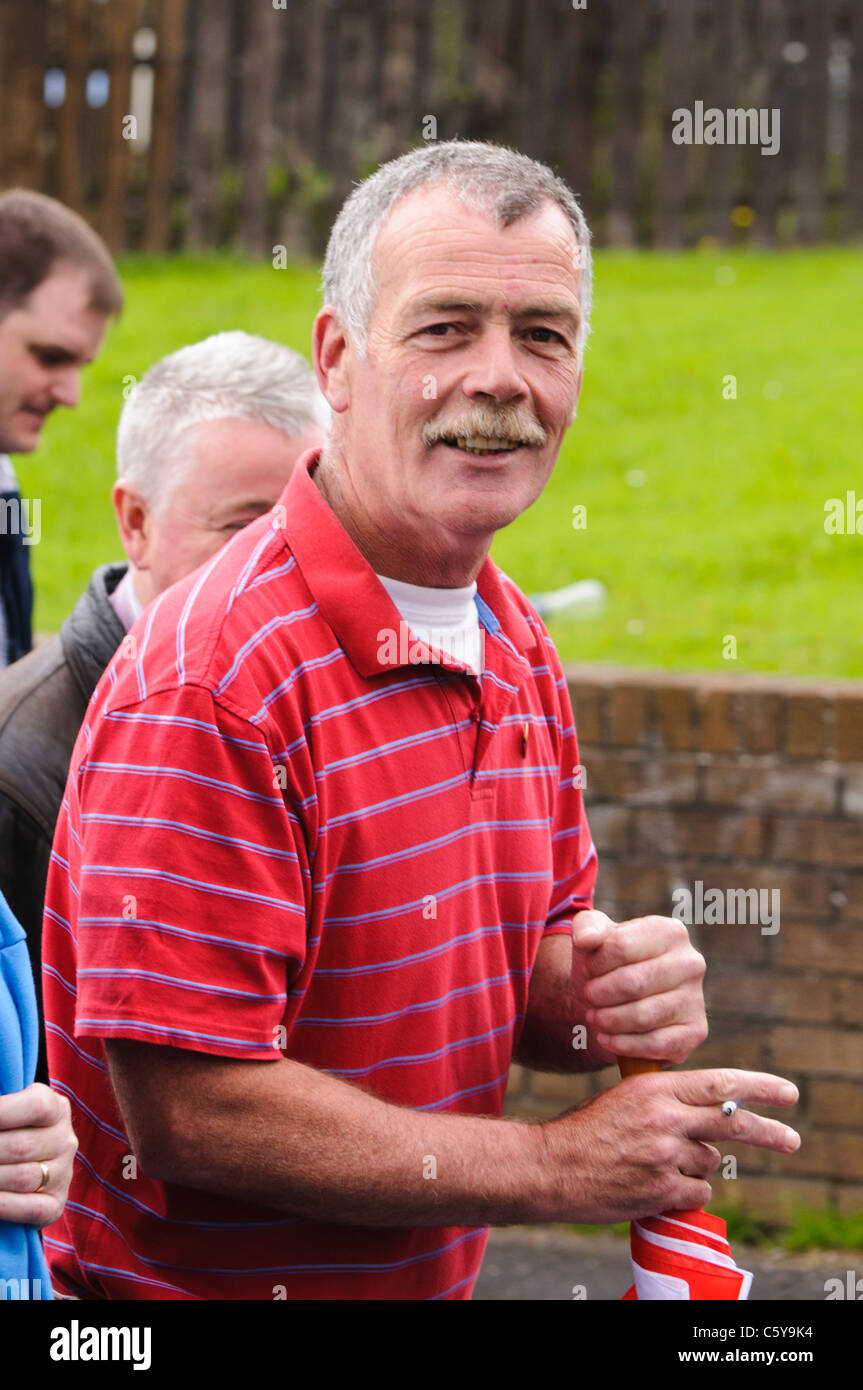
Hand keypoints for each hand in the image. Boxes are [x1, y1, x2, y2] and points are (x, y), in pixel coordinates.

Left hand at [0, 1083, 77, 1228]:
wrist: (23, 1157)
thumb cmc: (6, 1130)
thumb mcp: (7, 1112)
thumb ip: (0, 1112)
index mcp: (57, 1108)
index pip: (36, 1107)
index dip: (2, 1113)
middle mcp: (65, 1140)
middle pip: (21, 1147)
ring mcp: (63, 1174)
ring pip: (23, 1178)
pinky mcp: (56, 1204)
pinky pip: (30, 1209)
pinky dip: (2, 1206)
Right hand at [540, 1068, 799, 1223]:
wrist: (549, 1167)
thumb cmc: (586, 1129)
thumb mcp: (625, 1098)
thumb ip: (667, 1100)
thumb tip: (710, 1109)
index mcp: (655, 1089)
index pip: (720, 1083)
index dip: (759, 1088)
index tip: (787, 1093)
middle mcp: (665, 1119)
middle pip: (731, 1122)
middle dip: (769, 1133)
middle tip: (792, 1140)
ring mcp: (665, 1156)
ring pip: (708, 1162)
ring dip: (695, 1165)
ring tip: (657, 1165)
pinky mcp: (660, 1190)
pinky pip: (697, 1193)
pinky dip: (685, 1193)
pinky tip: (656, 1186)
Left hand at [572, 909, 706, 1065]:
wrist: (622, 998)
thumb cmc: (608, 961)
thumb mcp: (593, 934)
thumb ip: (586, 927)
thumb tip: (586, 940)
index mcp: (670, 932)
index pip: (621, 946)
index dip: (595, 963)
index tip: (586, 971)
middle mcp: (690, 963)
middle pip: (634, 982)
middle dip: (601, 994)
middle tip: (588, 997)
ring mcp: (696, 998)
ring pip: (643, 1016)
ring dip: (608, 1020)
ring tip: (594, 1017)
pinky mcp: (695, 1032)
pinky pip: (656, 1044)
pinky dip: (623, 1045)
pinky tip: (605, 1038)